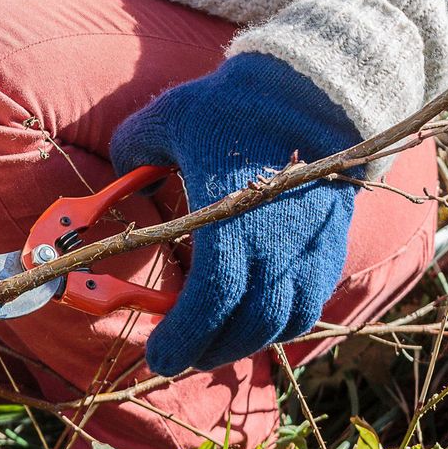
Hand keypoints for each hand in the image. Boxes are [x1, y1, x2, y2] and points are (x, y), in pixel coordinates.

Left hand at [110, 53, 359, 375]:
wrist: (309, 90)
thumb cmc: (230, 106)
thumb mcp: (165, 120)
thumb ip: (131, 151)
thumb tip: (119, 178)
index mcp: (230, 221)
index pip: (211, 301)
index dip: (184, 336)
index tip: (159, 354)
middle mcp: (275, 246)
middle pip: (246, 325)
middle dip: (207, 350)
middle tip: (176, 358)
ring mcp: (307, 250)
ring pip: (282, 323)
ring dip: (244, 342)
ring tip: (211, 344)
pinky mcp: (328, 247)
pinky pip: (308, 305)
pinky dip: (278, 324)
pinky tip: (253, 320)